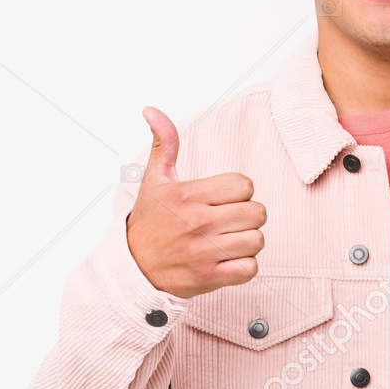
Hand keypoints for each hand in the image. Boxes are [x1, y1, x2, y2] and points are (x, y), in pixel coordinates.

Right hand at [125, 107, 265, 297]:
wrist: (132, 268)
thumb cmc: (149, 221)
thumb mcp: (154, 180)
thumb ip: (164, 144)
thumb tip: (152, 110)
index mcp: (188, 196)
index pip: (245, 185)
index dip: (239, 192)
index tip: (222, 199)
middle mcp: (197, 223)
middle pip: (258, 212)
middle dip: (247, 215)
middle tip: (227, 220)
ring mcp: (204, 252)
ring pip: (257, 240)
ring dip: (247, 241)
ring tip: (227, 239)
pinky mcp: (209, 278)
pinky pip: (250, 268)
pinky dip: (244, 265)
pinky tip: (226, 259)